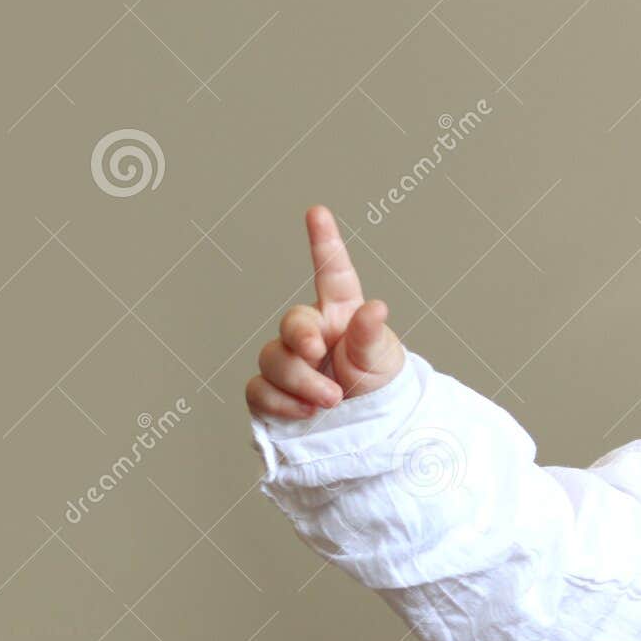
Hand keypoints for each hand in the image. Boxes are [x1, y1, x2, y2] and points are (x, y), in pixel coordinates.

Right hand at [246, 205, 405, 419]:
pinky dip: (280, 403)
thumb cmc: (377, 384)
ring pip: (273, 359)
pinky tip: (306, 413)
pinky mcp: (270, 390)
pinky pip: (258, 389)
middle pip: (291, 324)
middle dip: (303, 341)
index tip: (318, 212)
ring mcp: (288, 359)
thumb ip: (371, 335)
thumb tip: (376, 306)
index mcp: (340, 313)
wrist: (366, 428)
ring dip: (300, 382)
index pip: (333, 274)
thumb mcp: (383, 361)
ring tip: (331, 400)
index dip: (325, 242)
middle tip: (325, 360)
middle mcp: (310, 331)